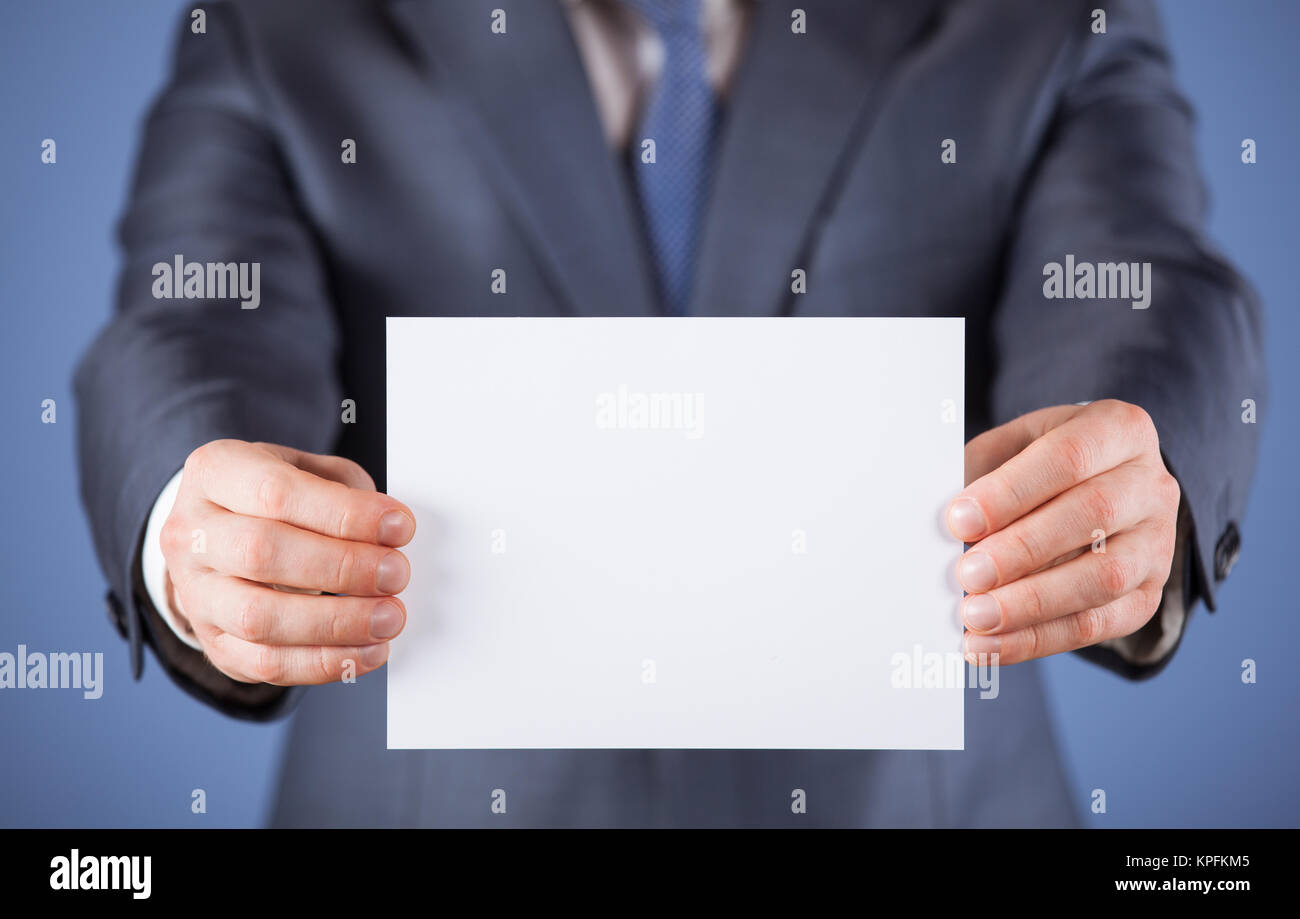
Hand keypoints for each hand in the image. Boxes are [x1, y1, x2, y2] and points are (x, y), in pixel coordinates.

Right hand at [159, 440, 415, 684]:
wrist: (221, 537)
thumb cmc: (276, 498)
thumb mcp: (308, 469)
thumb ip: (346, 491)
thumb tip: (389, 534)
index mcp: (215, 473)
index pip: (276, 492)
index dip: (345, 513)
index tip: (400, 527)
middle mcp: (192, 534)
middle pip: (262, 553)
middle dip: (343, 567)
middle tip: (396, 574)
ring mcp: (195, 594)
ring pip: (259, 617)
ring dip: (337, 623)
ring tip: (388, 618)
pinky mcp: (213, 643)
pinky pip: (266, 664)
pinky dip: (325, 663)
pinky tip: (368, 652)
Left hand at [947, 400, 1179, 664]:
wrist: (1096, 487)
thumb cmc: (1040, 464)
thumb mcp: (1012, 447)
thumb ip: (979, 474)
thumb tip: (942, 527)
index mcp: (1118, 430)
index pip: (1067, 458)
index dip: (1011, 491)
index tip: (959, 520)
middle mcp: (1150, 484)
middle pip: (1091, 516)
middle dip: (1021, 550)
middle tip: (966, 575)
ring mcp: (1157, 543)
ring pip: (1103, 577)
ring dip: (1031, 604)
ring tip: (974, 617)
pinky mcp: (1148, 594)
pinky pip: (1099, 625)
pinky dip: (1039, 640)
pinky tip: (992, 646)